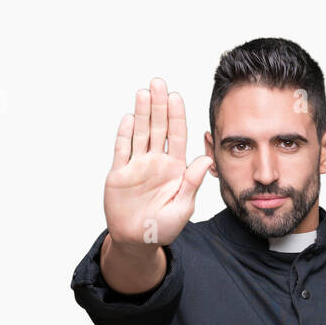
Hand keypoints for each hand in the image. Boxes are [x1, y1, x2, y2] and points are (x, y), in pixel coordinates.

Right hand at [104, 77, 212, 251]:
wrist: (138, 241)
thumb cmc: (163, 227)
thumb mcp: (183, 207)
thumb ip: (193, 183)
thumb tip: (206, 159)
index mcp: (175, 169)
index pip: (177, 137)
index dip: (176, 117)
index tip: (176, 97)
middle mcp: (156, 163)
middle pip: (158, 128)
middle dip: (159, 106)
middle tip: (159, 83)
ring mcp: (137, 166)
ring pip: (140, 134)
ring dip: (142, 113)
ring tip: (144, 92)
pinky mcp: (119, 173)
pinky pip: (122, 150)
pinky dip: (125, 134)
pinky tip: (129, 118)